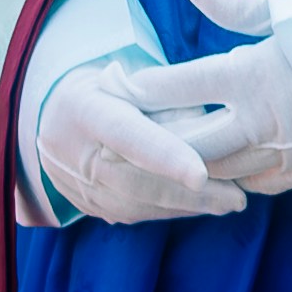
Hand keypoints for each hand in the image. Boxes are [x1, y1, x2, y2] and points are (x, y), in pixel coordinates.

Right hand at [34, 64, 236, 226]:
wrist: (55, 114)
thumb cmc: (108, 87)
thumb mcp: (130, 78)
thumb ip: (163, 100)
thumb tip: (206, 127)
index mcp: (83, 109)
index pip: (126, 135)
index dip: (163, 156)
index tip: (201, 174)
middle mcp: (71, 151)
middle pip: (135, 180)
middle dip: (189, 194)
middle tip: (236, 198)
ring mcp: (73, 184)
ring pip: (135, 204)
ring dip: (186, 207)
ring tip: (229, 202)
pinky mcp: (84, 204)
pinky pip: (131, 214)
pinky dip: (169, 211)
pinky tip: (201, 206)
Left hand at [132, 0, 291, 196]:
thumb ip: (235, 3)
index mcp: (253, 75)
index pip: (177, 85)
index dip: (141, 86)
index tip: (119, 83)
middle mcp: (265, 124)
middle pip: (188, 146)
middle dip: (155, 139)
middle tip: (128, 131)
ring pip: (224, 174)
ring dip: (195, 163)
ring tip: (174, 150)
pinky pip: (265, 184)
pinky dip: (240, 176)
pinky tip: (233, 163)